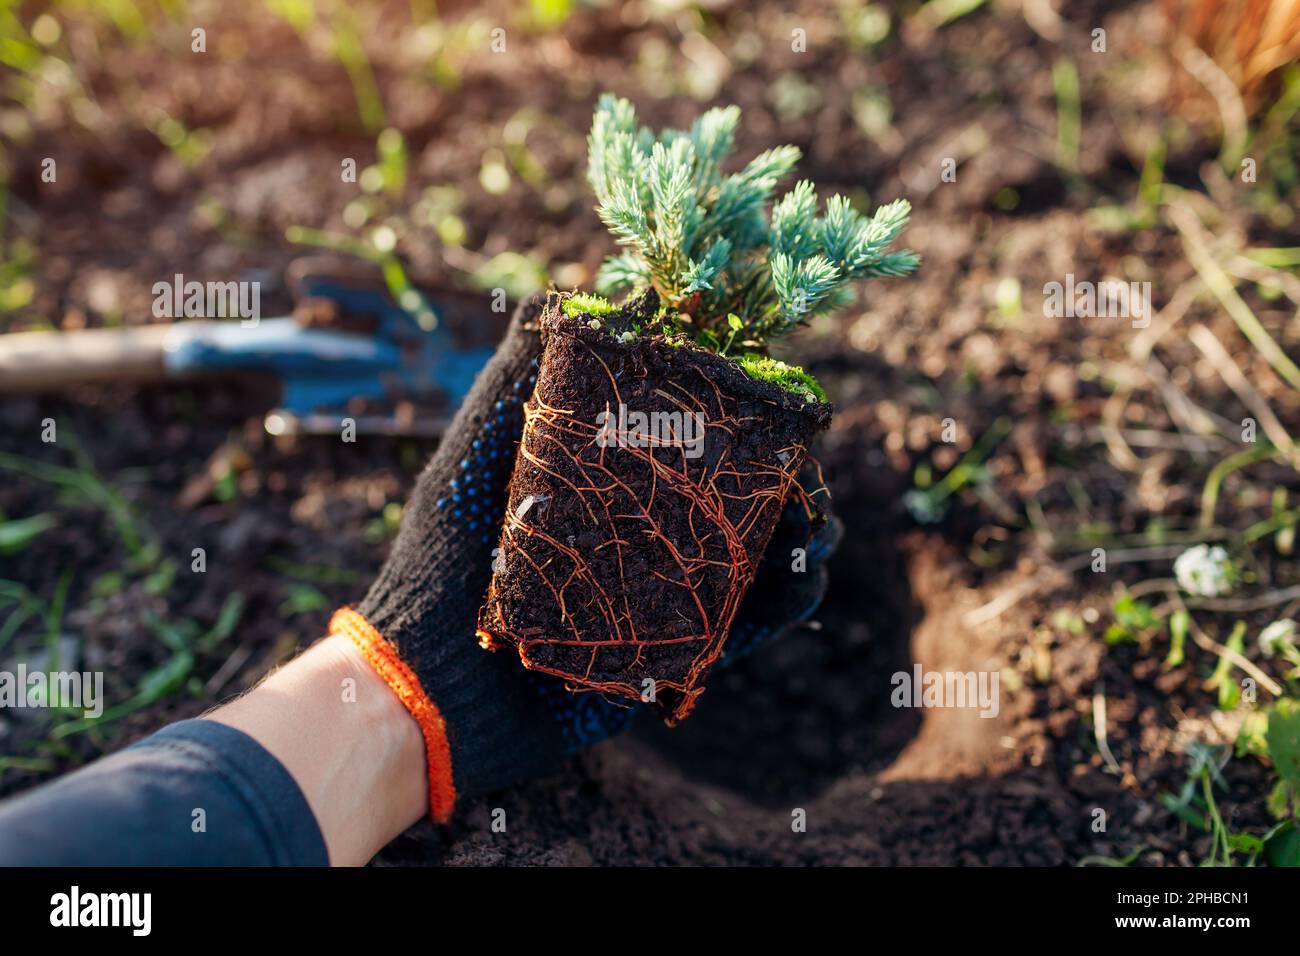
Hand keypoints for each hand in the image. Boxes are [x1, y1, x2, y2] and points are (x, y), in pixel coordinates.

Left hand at [333, 296, 840, 821]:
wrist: (429, 670)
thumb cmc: (445, 545)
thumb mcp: (480, 441)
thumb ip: (519, 369)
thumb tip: (567, 289)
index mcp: (612, 480)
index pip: (695, 436)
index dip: (745, 414)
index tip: (773, 396)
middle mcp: (647, 531)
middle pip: (741, 492)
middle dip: (789, 472)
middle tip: (807, 466)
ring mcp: (666, 591)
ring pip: (760, 553)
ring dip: (805, 528)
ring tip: (818, 517)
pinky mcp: (677, 654)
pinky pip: (752, 626)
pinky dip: (792, 597)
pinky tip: (808, 571)